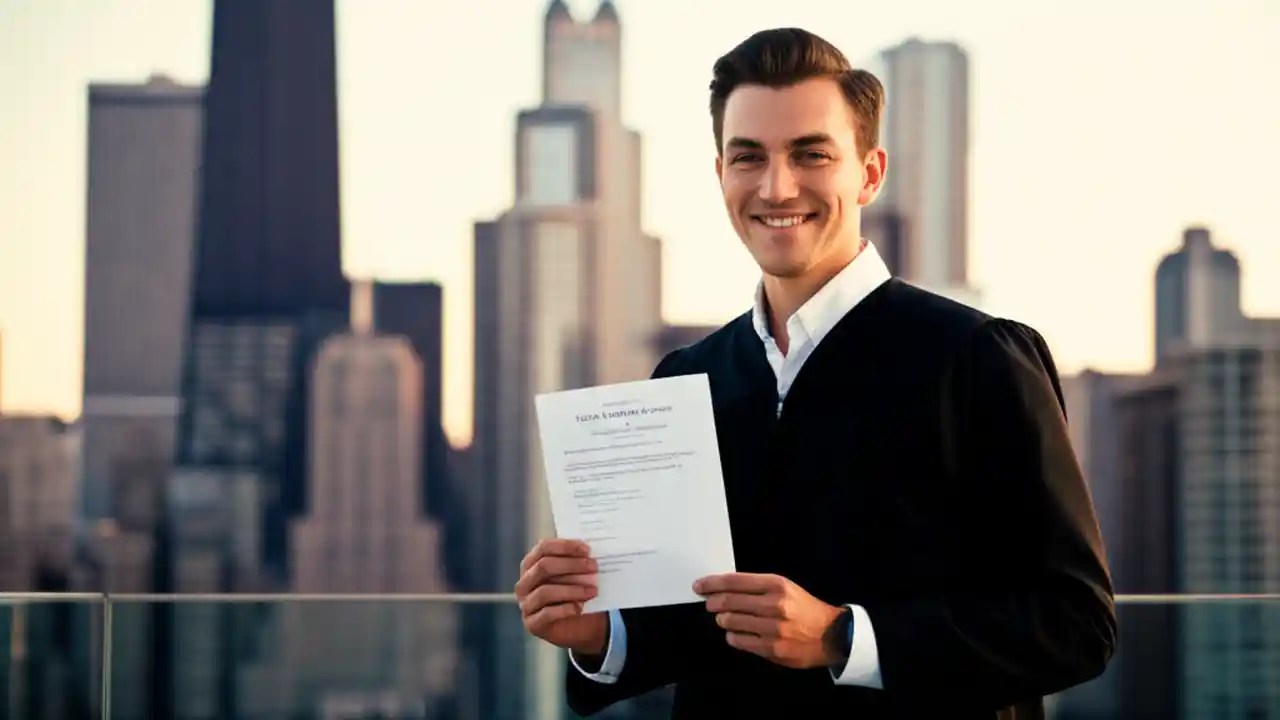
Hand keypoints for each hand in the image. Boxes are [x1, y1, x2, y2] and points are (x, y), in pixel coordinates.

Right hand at [515, 539, 607, 656]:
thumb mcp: (576, 573)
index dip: (565, 546)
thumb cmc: (575, 592)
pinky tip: (580, 608)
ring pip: (545, 591)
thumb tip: (587, 551)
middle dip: (572, 565)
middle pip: (544, 567)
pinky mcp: (532, 624)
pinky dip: (566, 609)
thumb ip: (578, 560)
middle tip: (594, 567)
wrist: (578, 625)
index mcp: (531, 564)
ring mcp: (526, 604)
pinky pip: (547, 614)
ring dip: (572, 589)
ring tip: (593, 590)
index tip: (587, 550)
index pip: (543, 548)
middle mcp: (524, 583)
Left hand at [694, 573, 843, 669]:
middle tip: (709, 604)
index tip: (699, 586)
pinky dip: (732, 636)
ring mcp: (772, 628)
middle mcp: (774, 604)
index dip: (712, 583)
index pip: (734, 581)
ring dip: (723, 620)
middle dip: (713, 602)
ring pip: (731, 622)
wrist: (830, 635)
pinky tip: (735, 634)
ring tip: (725, 619)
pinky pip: (739, 641)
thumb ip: (756, 587)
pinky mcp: (771, 648)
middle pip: (729, 601)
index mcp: (776, 585)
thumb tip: (724, 588)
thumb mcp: (785, 588)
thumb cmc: (804, 609)